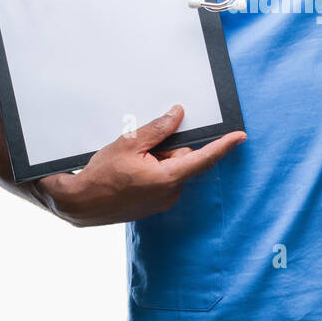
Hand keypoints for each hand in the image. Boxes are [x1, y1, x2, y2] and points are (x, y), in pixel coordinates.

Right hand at [34, 104, 245, 227]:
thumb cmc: (101, 175)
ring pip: (171, 169)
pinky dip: (152, 171)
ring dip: (157, 160)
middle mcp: (170, 193)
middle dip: (167, 149)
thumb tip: (178, 115)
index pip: (203, 158)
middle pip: (183, 159)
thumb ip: (159, 129)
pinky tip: (131, 172)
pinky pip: (163, 180)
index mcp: (167, 178)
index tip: (240, 137)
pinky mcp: (154, 205)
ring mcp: (163, 201)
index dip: (223, 146)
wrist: (81, 203)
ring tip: (131, 163)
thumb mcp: (129, 144)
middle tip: (142, 148)